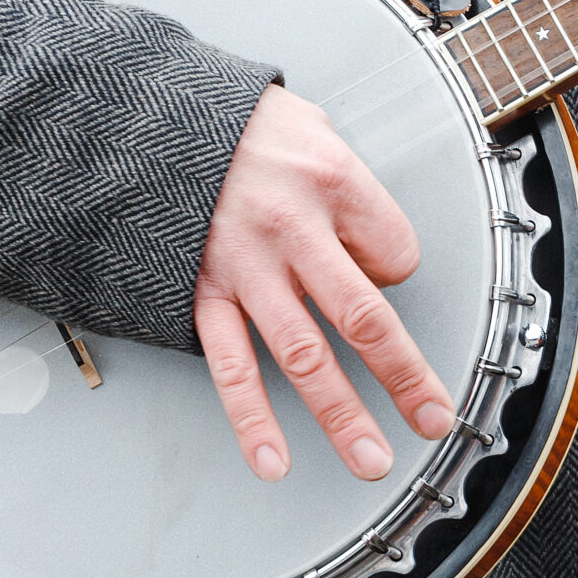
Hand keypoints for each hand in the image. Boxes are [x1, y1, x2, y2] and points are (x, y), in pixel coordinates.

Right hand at [194, 84, 455, 481]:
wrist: (144, 115)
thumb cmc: (238, 123)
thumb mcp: (310, 125)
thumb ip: (348, 182)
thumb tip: (373, 241)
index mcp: (333, 181)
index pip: (397, 252)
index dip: (396, 270)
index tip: (380, 267)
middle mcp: (294, 229)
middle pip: (365, 317)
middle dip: (405, 377)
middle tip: (432, 420)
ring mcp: (246, 267)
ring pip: (305, 355)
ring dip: (342, 416)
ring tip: (371, 461)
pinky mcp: (202, 292)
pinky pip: (231, 364)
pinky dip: (252, 419)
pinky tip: (272, 459)